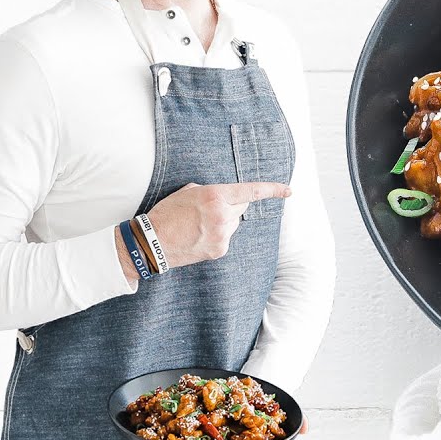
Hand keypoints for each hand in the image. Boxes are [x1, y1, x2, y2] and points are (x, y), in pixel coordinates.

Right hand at [145, 181, 291, 269]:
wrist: (152, 242)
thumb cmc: (167, 213)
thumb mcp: (188, 192)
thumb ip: (212, 192)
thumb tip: (227, 198)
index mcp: (215, 196)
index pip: (251, 191)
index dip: (272, 190)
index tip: (288, 191)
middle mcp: (223, 215)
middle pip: (241, 207)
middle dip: (231, 206)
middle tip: (208, 210)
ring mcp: (223, 234)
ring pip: (233, 223)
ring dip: (222, 222)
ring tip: (197, 226)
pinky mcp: (220, 249)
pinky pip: (226, 237)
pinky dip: (216, 236)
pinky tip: (198, 237)